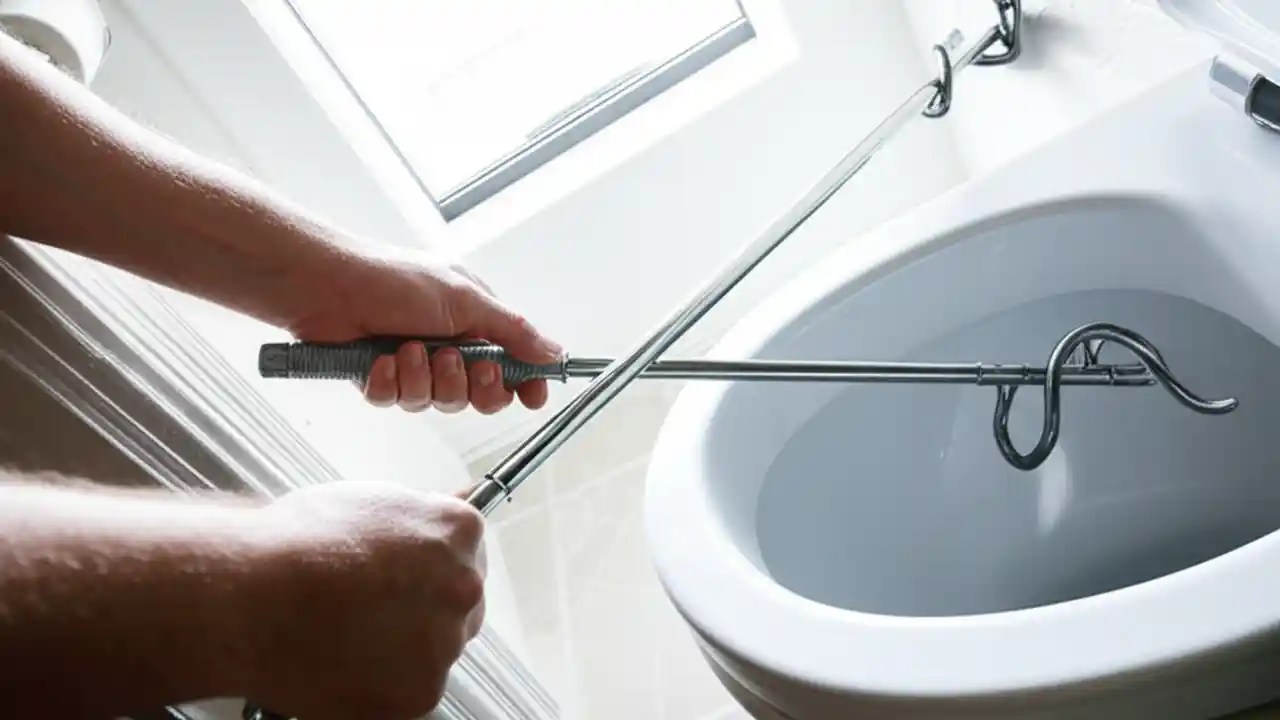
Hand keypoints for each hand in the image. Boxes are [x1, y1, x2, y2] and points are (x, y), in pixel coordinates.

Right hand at [245, 481, 485, 719]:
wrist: (252, 595)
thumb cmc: (297, 542)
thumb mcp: (369, 501)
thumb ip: (418, 516)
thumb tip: (442, 517)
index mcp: (458, 532)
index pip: (466, 553)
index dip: (429, 567)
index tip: (405, 576)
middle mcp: (463, 586)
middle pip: (461, 603)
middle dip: (425, 607)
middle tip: (373, 610)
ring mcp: (444, 642)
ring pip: (435, 650)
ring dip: (404, 648)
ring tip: (348, 636)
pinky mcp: (420, 692)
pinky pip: (411, 691)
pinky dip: (383, 685)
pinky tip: (346, 663)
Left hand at [284, 244, 560, 413]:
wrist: (327, 285)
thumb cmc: (394, 280)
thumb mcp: (465, 300)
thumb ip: (512, 331)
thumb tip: (554, 352)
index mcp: (474, 324)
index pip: (513, 366)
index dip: (524, 385)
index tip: (532, 397)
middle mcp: (448, 347)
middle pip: (479, 396)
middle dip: (467, 384)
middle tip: (455, 361)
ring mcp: (414, 366)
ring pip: (437, 403)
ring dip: (423, 379)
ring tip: (406, 349)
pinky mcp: (381, 380)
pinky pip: (397, 403)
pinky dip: (389, 383)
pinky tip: (379, 360)